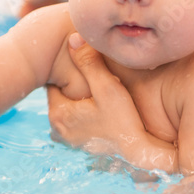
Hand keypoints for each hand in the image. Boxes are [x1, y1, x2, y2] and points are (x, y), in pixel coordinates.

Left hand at [46, 34, 143, 153]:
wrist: (139, 154)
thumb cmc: (124, 122)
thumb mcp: (107, 87)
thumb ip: (89, 63)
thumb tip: (72, 39)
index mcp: (57, 113)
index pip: (54, 81)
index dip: (70, 72)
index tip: (87, 67)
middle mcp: (57, 129)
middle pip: (62, 95)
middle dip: (75, 86)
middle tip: (97, 79)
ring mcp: (68, 140)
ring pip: (70, 108)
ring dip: (81, 100)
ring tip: (101, 95)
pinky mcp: (80, 146)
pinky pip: (77, 122)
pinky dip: (86, 115)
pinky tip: (104, 112)